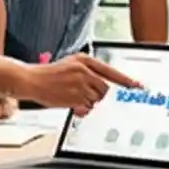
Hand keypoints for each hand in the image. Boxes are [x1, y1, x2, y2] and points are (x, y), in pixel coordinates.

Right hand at [16, 54, 140, 115]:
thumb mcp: (69, 66)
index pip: (110, 71)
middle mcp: (84, 70)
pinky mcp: (74, 96)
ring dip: (87, 102)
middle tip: (83, 94)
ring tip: (72, 96)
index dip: (125, 80)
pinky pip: (87, 107)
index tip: (137, 86)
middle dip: (97, 95)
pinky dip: (81, 108)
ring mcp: (80, 84)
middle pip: (105, 89)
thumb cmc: (48, 75)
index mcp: (84, 60)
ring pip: (96, 99)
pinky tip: (70, 102)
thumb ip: (87, 73)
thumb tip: (102, 86)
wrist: (31, 80)